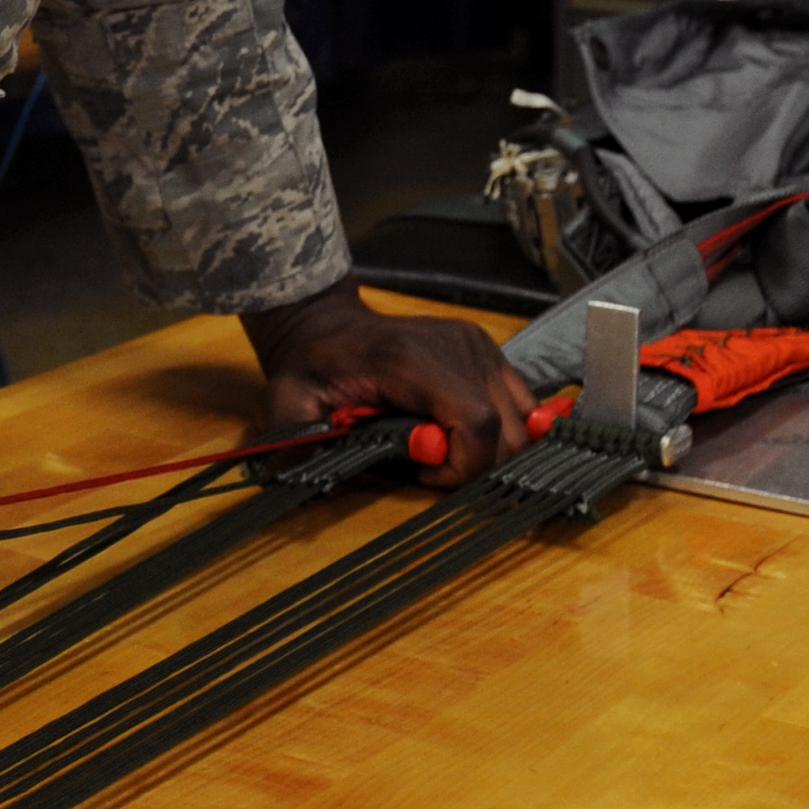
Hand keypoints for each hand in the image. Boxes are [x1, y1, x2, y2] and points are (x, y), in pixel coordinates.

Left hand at [242, 277, 532, 487]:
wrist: (326, 325)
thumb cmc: (309, 367)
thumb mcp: (288, 401)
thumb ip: (294, 441)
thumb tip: (304, 483)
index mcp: (411, 360)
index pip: (475, 421)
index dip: (463, 465)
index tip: (425, 476)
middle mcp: (457, 347)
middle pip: (506, 428)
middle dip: (475, 465)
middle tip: (428, 469)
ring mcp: (478, 347)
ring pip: (521, 420)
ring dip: (490, 451)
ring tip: (442, 452)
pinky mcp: (487, 351)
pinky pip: (520, 404)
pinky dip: (503, 431)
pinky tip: (461, 437)